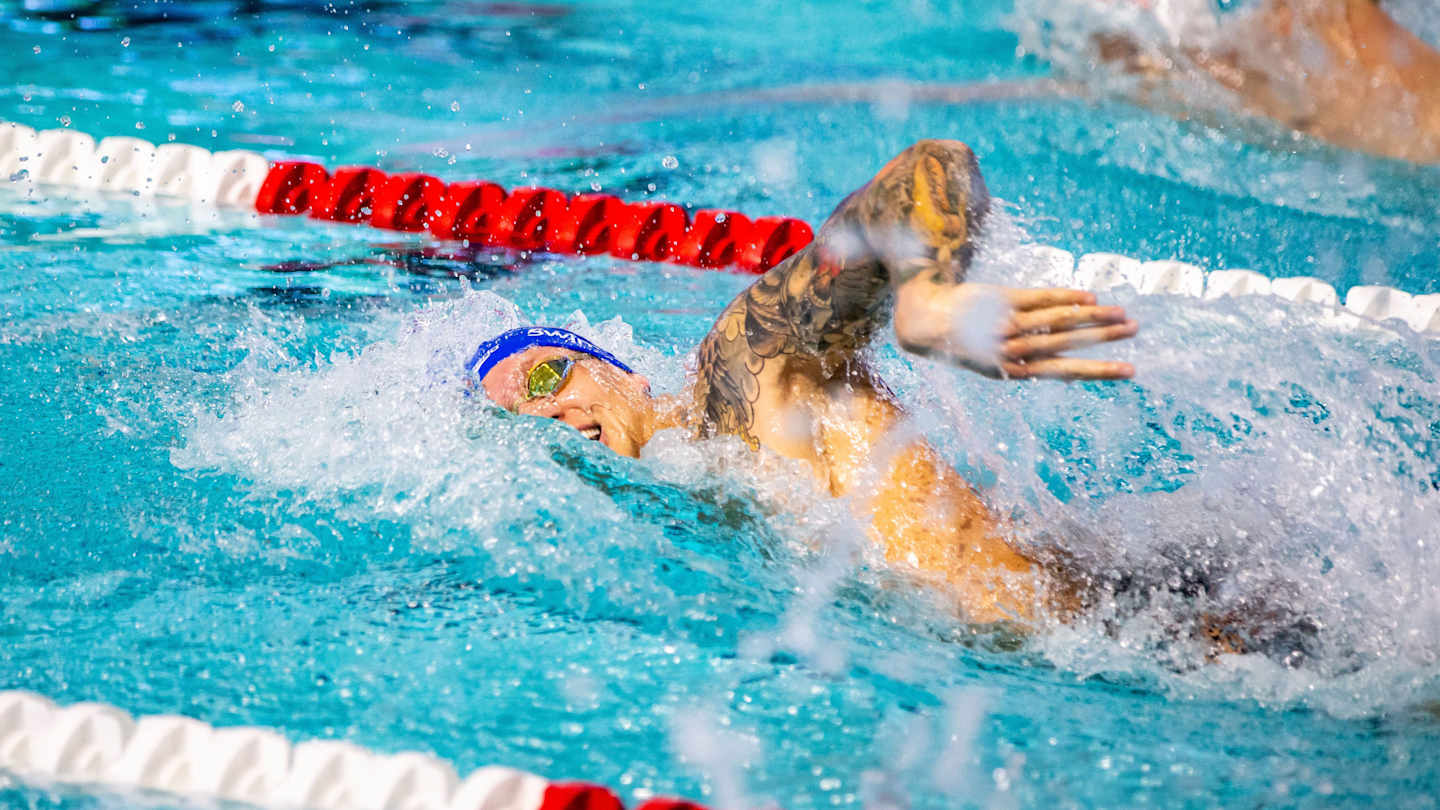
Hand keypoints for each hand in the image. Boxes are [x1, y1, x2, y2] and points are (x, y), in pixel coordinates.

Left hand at [894, 279, 1137, 380]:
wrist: (926, 324)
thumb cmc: (967, 345)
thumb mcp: (995, 363)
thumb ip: (1029, 362)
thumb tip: (1067, 367)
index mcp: (1014, 372)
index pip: (1065, 372)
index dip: (1098, 371)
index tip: (1129, 370)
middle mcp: (1012, 350)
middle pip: (1067, 343)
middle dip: (1102, 338)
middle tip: (1134, 330)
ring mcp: (1007, 324)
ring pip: (1057, 320)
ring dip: (1092, 317)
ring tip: (1121, 313)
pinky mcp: (1001, 300)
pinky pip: (1039, 298)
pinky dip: (1065, 296)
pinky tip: (1089, 296)